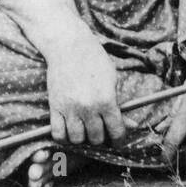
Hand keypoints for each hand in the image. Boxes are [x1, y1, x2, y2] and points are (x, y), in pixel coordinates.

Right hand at [46, 28, 124, 148]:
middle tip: (99, 130)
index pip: (116, 132)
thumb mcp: (112, 80)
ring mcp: (70, 108)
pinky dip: (64, 137)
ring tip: (84, 129)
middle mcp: (88, 108)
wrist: (70, 46)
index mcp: (106, 100)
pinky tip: (69, 130)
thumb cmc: (95, 61)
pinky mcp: (55, 107)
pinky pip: (58, 134)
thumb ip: (118, 105)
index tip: (117, 140)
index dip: (118, 140)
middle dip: (100, 137)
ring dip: (82, 138)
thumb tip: (130, 125)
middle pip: (96, 138)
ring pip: (77, 140)